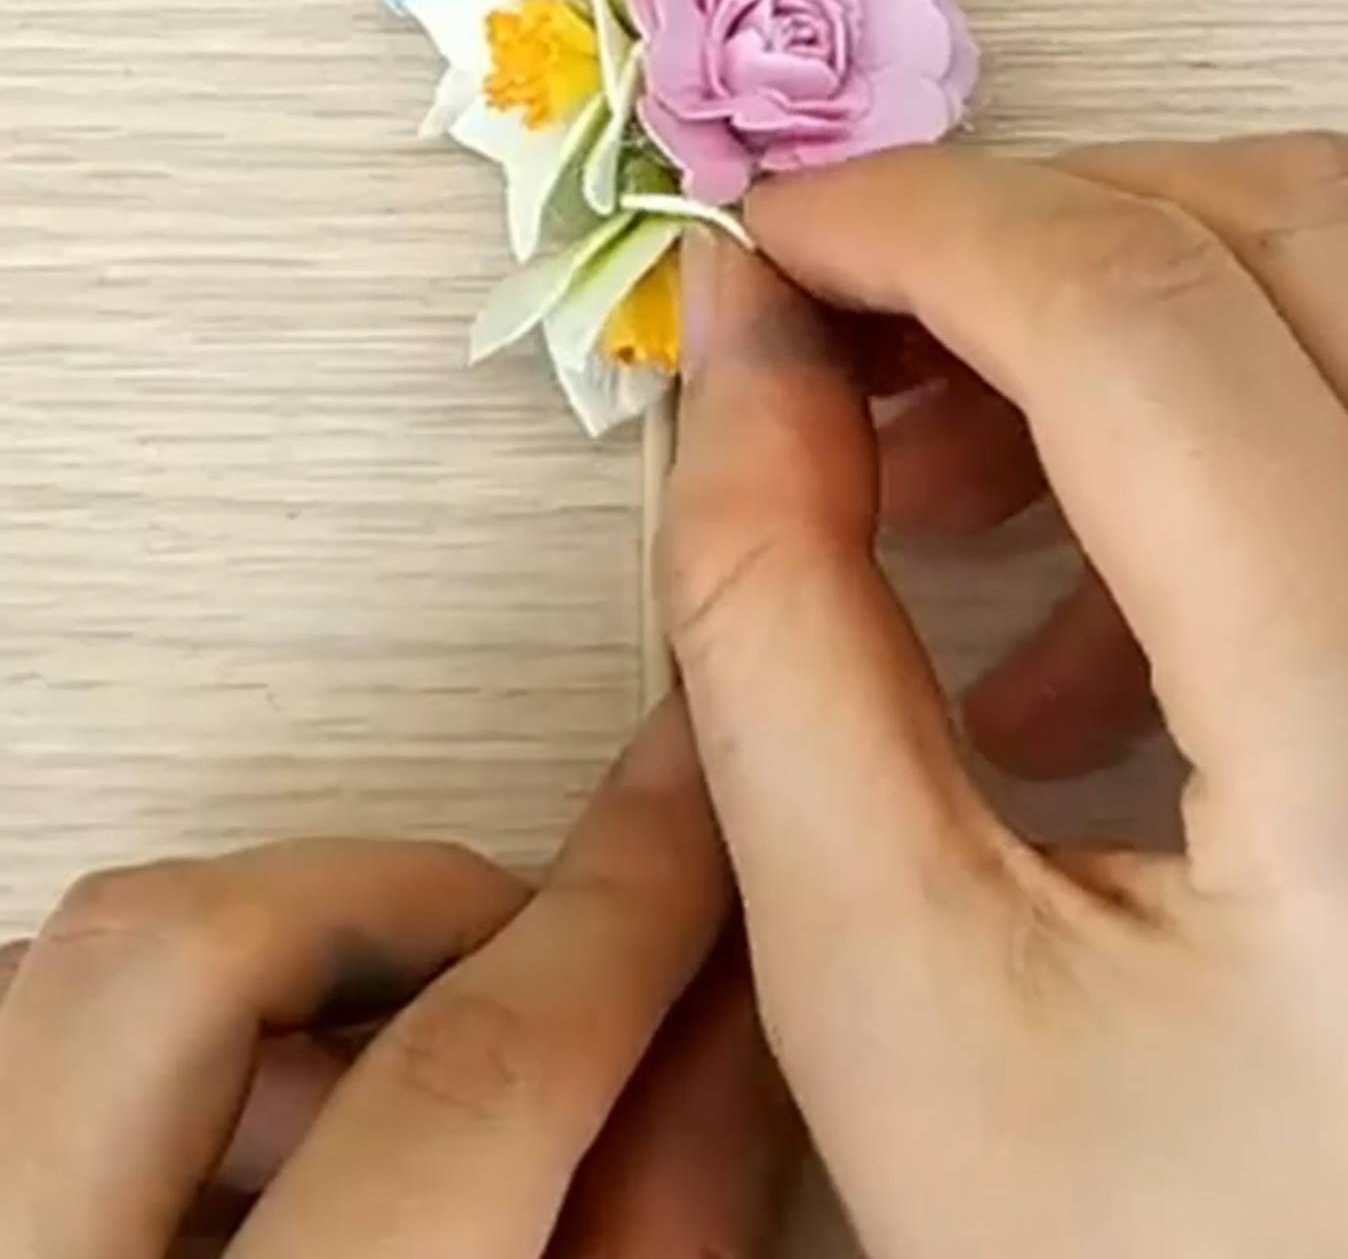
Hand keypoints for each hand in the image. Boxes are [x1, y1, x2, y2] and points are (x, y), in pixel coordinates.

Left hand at [0, 698, 793, 1257]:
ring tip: (386, 1078)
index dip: (616, 915)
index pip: (453, 1090)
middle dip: (398, 899)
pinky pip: (14, 1035)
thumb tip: (732, 990)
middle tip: (534, 953)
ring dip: (260, 966)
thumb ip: (650, 1219)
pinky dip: (149, 1044)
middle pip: (178, 950)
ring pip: (73, 966)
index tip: (699, 795)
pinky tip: (261, 1142)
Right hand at [666, 134, 1347, 1258]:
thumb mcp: (893, 986)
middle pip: (1287, 238)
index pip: (1139, 322)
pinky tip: (1072, 640)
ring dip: (1124, 318)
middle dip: (1032, 240)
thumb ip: (776, 633)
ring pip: (1343, 291)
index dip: (922, 227)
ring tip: (930, 488)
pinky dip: (1214, 433)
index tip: (767, 245)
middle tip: (847, 348)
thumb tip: (740, 354)